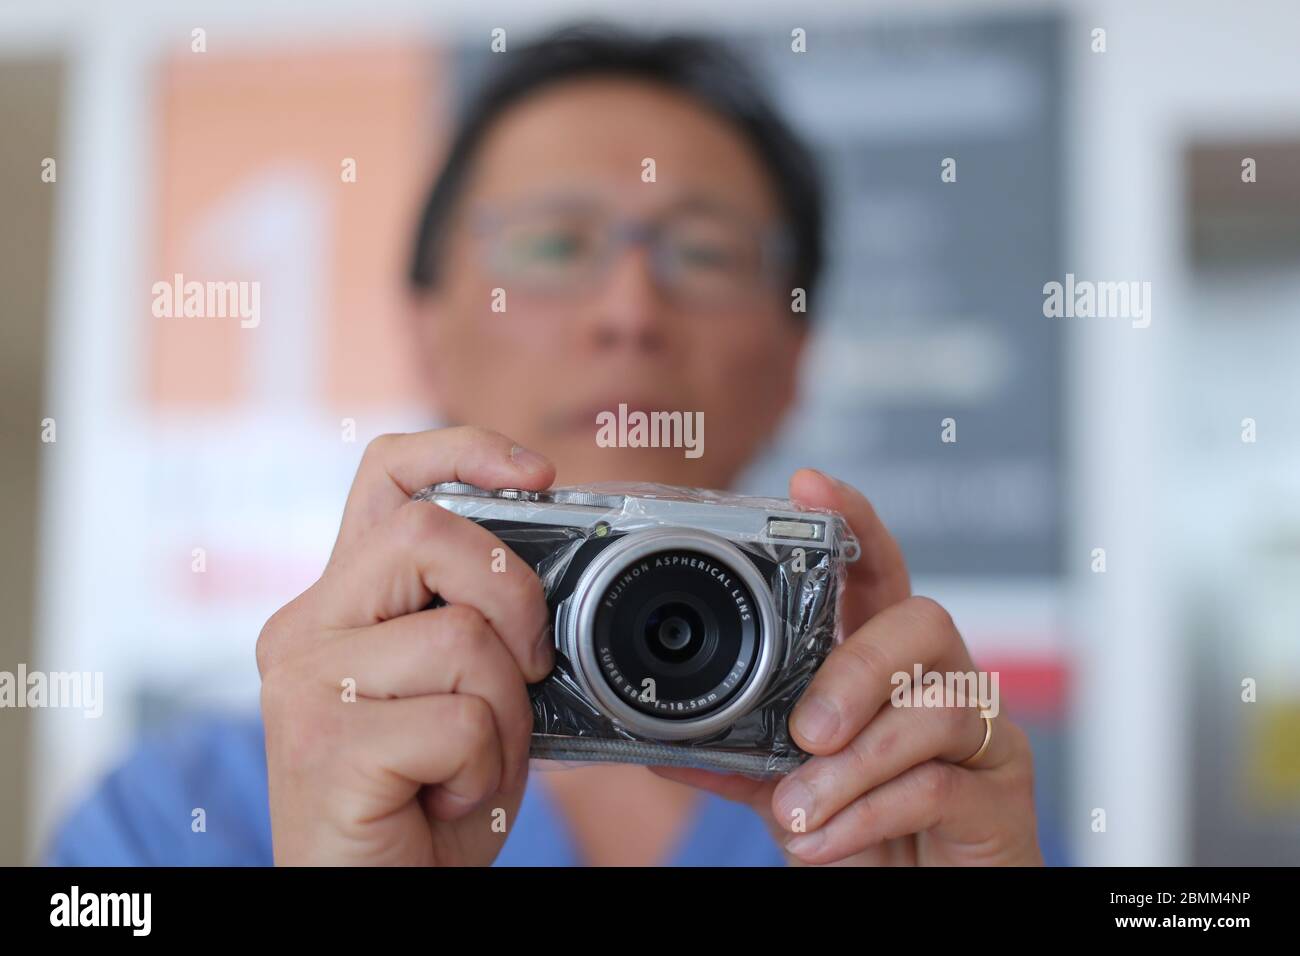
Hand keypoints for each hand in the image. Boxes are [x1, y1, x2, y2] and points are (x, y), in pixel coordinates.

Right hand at [257, 427, 554, 864]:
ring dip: (505, 714)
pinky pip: (460, 722)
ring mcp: (306, 684)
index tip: (537, 474)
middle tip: (528, 668)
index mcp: (341, 605)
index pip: (386, 476)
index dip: (463, 449)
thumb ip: (478, 626)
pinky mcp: (325, 744)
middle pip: (428, 534)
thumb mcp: (461, 693)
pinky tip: (447, 800)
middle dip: (514, 598)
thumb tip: (545, 576)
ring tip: (470, 765)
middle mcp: (306, 629)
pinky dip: (484, 771)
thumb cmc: (424, 801)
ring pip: (461, 637)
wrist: (379, 901)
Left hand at [653, 468, 1042, 865]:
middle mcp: (940, 681)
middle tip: (806, 731)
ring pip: (936, 708)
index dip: (853, 520)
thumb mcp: (792, 791)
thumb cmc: (866, 833)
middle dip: (857, 670)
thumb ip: (744, 762)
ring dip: (855, 765)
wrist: (923, 903)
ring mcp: (981, 733)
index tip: (806, 482)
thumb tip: (668, 748)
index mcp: (886, 665)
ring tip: (802, 810)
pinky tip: (825, 838)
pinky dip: (870, 812)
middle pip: (921, 622)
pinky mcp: (1003, 792)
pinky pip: (940, 783)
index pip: (877, 572)